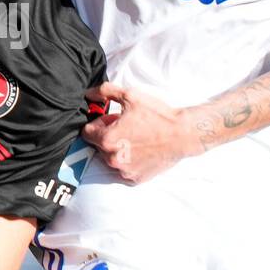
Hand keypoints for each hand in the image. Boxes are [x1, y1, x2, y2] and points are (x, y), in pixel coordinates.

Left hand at [82, 81, 198, 183]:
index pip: (87, 132)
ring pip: (110, 158)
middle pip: (98, 145)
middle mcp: (112, 158)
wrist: (183, 134)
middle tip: (128, 126)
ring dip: (118, 149)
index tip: (112, 119)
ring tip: (137, 138)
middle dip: (108, 135)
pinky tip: (142, 150)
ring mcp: (124, 170)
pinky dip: (129, 161)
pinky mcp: (135, 178)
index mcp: (107, 139)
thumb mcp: (130, 95)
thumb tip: (89, 94)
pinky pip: (124, 169)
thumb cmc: (158, 115)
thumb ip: (105, 91)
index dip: (99, 122)